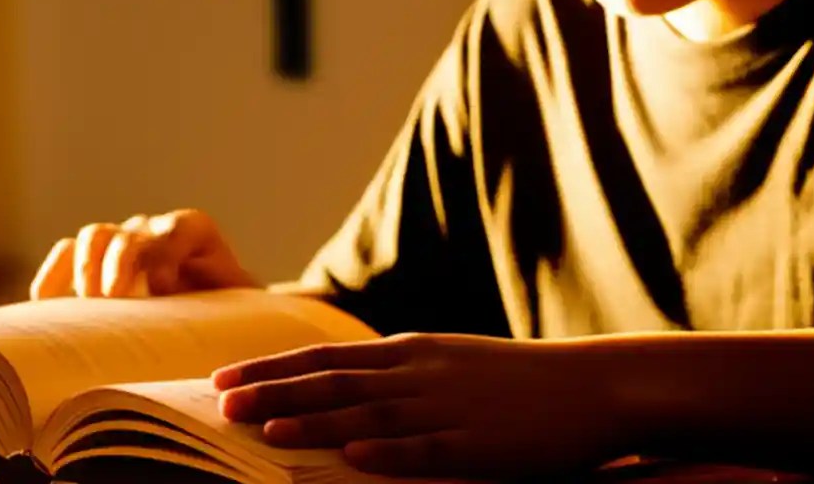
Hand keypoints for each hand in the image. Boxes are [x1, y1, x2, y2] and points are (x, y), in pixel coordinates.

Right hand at [29, 209, 259, 298]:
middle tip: (113, 299)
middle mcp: (154, 229)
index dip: (165, 257)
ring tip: (86, 304)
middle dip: (119, 263)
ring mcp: (121, 241)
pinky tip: (45, 304)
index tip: (161, 291)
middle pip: (129, 233)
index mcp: (193, 231)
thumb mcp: (234, 303)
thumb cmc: (226, 312)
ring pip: (94, 237)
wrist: (213, 316)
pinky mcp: (94, 262)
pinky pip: (66, 255)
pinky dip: (54, 276)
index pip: (177, 231)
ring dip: (86, 268)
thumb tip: (176, 301)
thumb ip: (218, 299)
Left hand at [211, 333, 630, 479]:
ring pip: (370, 416)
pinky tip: (355, 460)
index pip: (324, 359)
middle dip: (275, 393)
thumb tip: (340, 386)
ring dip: (317, 423)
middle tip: (222, 404)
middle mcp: (419, 373)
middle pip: (334, 383)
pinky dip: (390, 455)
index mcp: (409, 352)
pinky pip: (428, 452)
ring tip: (268, 429)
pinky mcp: (480, 444)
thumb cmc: (512, 379)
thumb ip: (395, 373)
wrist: (590, 385)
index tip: (224, 379)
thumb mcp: (446, 361)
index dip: (271, 369)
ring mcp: (449, 408)